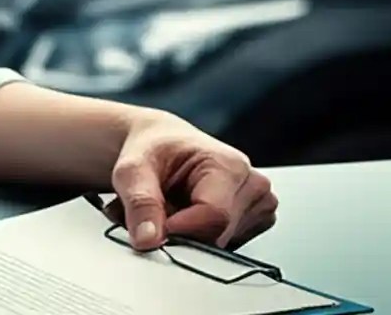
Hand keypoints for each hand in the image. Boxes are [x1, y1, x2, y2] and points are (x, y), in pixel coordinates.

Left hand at [103, 113, 277, 251]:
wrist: (160, 144)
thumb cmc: (151, 151)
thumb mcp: (132, 170)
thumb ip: (140, 203)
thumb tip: (148, 240)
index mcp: (229, 164)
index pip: (214, 216)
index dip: (179, 229)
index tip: (153, 227)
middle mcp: (252, 185)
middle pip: (216, 235)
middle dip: (180, 233)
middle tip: (157, 210)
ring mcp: (258, 205)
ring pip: (220, 245)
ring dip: (187, 236)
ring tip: (171, 207)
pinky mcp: (255, 221)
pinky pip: (225, 246)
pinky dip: (200, 237)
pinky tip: (188, 215)